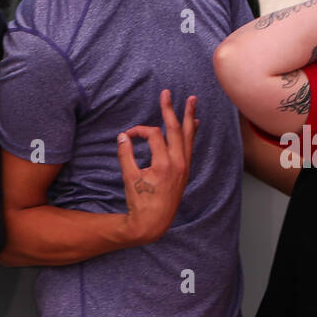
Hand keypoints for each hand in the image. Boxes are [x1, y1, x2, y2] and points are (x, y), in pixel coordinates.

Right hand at [117, 90, 198, 245]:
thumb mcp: (129, 177)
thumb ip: (125, 154)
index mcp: (164, 163)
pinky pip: (190, 147)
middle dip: (170, 110)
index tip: (127, 135)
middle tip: (166, 93)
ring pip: (188, 136)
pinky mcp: (185, 172)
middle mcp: (178, 163)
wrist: (153, 223)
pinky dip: (191, 134)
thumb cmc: (140, 201)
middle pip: (176, 129)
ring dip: (188, 117)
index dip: (139, 131)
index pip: (153, 135)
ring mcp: (184, 167)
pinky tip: (194, 124)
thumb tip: (122, 136)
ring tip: (191, 101)